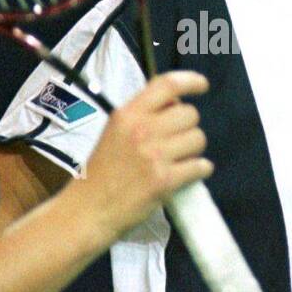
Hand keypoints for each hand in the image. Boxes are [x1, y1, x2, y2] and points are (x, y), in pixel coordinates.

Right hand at [73, 71, 212, 238]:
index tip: (203, 85)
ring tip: (180, 159)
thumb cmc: (100, 173)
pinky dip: (200, 170)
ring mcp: (155, 155)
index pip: (167, 84)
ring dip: (194, 149)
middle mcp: (142, 130)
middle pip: (189, 113)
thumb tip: (176, 106)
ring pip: (198, 138)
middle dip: (189, 126)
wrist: (89, 210)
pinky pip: (200, 166)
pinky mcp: (165, 180)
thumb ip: (141, 116)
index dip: (191, 81)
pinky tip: (188, 174)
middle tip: (177, 141)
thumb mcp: (114, 132)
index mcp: (127, 114)